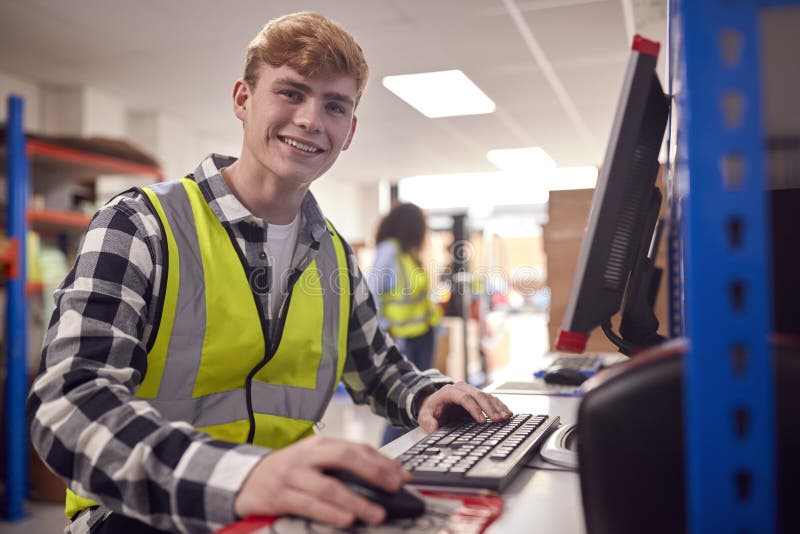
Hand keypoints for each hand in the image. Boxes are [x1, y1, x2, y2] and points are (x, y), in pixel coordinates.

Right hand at [234, 435, 409, 526]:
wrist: (247, 478)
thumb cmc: (290, 470)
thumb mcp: (315, 460)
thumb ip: (342, 465)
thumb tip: (383, 476)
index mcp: (321, 444)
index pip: (357, 448)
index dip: (383, 461)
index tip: (404, 476)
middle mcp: (308, 455)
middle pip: (345, 458)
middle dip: (374, 473)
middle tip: (395, 488)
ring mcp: (293, 475)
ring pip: (329, 487)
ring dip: (356, 501)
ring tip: (377, 513)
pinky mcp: (280, 496)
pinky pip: (309, 505)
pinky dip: (329, 513)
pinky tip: (346, 520)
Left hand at [417, 381, 512, 431]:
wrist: (434, 401)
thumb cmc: (431, 409)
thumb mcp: (424, 415)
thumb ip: (427, 422)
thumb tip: (433, 428)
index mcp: (449, 391)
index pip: (464, 399)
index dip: (474, 409)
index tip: (482, 421)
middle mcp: (462, 388)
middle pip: (479, 395)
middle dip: (489, 408)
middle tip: (498, 420)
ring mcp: (471, 390)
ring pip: (487, 396)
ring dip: (497, 407)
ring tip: (505, 417)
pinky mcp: (477, 396)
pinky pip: (491, 398)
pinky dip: (499, 406)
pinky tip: (506, 413)